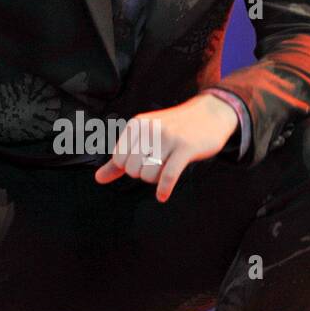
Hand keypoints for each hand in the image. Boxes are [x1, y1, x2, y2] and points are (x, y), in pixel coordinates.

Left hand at [93, 95, 238, 202]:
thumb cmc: (175, 129)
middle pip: (133, 169)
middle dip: (143, 174)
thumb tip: (98, 179)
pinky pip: (168, 175)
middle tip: (157, 166)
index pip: (119, 160)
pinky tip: (162, 196)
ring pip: (149, 174)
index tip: (144, 162)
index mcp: (137, 125)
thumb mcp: (145, 138)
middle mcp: (150, 129)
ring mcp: (168, 137)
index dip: (130, 168)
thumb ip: (120, 160)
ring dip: (155, 180)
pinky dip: (163, 190)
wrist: (211, 114)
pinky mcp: (186, 147)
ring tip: (164, 171)